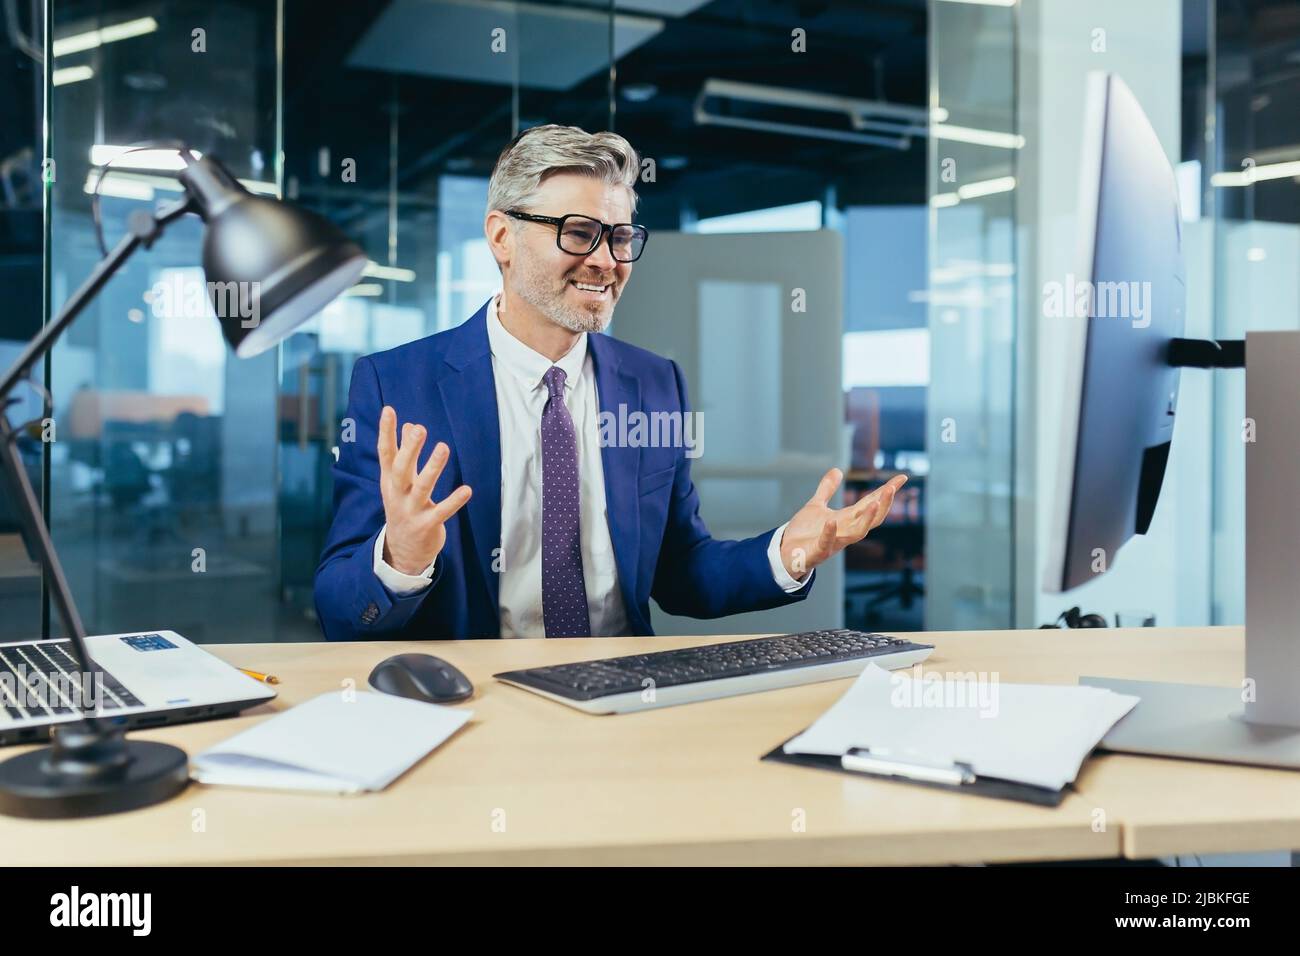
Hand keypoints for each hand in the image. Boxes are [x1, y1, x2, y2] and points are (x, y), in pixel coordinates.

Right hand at [377, 406, 471, 574]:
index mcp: (390, 480)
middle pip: (401, 468)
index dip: (386, 432)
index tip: (389, 410)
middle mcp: (397, 494)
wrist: (402, 551)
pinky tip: (467, 490)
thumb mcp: (401, 481)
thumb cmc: (403, 507)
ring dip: (433, 468)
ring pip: (421, 487)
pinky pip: (441, 512)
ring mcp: (410, 510)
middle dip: (410, 449)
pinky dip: (454, 501)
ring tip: (443, 447)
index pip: (386, 453)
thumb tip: (410, 424)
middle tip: (421, 429)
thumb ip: (406, 454)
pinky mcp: (426, 526)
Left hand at [779, 470, 906, 579]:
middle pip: (872, 519)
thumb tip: (837, 470)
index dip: (886, 491)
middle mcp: (845, 531)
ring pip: (858, 533)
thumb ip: (827, 489)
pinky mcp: (818, 551)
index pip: (871, 503)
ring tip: (875, 503)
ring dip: (867, 519)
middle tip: (891, 488)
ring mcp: (834, 542)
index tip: (901, 478)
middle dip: (883, 504)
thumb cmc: (804, 533)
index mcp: (846, 519)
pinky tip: (831, 521)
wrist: (785, 553)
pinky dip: (830, 533)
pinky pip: (826, 543)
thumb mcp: (816, 506)